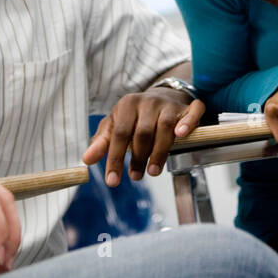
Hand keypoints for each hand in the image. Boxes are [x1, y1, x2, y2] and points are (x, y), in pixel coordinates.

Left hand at [82, 88, 204, 186]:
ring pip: (165, 126)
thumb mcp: (115, 125)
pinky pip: (191, 112)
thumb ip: (102, 142)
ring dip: (159, 152)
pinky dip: (187, 122)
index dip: (115, 158)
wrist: (163, 96)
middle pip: (142, 132)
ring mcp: (169, 104)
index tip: (112, 181)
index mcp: (127, 105)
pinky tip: (181, 135)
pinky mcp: (188, 107)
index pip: (119, 134)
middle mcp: (148, 102)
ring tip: (153, 171)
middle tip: (136, 177)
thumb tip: (86, 160)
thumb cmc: (135, 116)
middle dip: (138, 157)